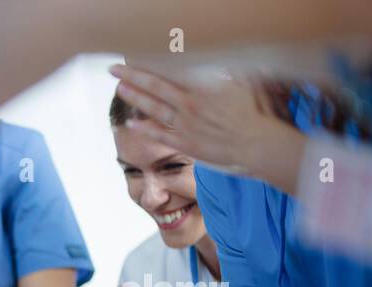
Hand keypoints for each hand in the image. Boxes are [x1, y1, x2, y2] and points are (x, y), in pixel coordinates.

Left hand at [109, 64, 306, 191]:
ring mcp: (186, 124)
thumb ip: (228, 71)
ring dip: (134, 97)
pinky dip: (144, 128)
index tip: (135, 55)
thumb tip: (218, 60)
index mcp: (203, 86)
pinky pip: (160, 134)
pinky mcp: (186, 143)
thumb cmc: (257, 113)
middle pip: (154, 86)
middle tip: (113, 69)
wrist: (258, 144)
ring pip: (153, 108)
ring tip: (119, 88)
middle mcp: (190, 103)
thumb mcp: (245, 82)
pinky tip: (131, 124)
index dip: (151, 63)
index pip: (170, 70)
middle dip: (132, 76)